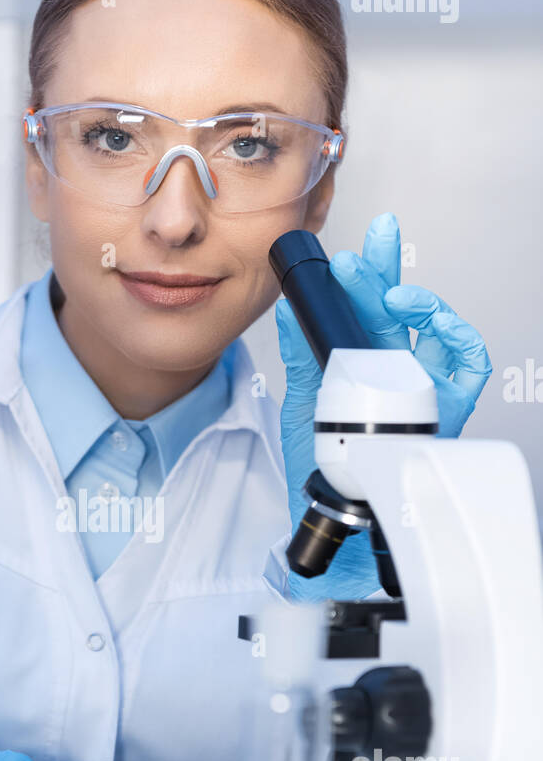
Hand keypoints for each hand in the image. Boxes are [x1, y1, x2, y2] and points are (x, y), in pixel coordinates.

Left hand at [275, 212, 491, 600]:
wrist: (334, 520)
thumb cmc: (321, 468)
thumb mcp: (300, 405)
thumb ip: (301, 356)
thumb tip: (291, 308)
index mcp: (362, 362)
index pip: (366, 309)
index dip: (366, 274)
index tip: (351, 250)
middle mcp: (397, 371)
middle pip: (401, 310)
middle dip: (390, 270)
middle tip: (377, 240)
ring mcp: (425, 389)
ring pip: (438, 329)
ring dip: (421, 302)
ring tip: (395, 294)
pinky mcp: (447, 412)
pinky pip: (469, 367)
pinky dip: (460, 338)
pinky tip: (437, 323)